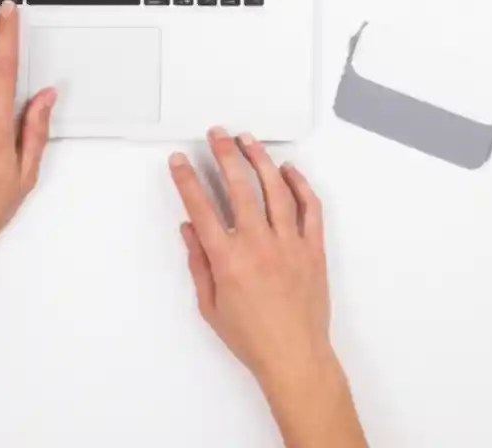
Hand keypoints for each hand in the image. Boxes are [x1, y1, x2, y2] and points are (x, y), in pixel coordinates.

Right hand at [170, 129, 362, 447]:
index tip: (179, 161)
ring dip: (260, 159)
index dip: (187, 180)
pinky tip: (289, 170)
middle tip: (217, 134)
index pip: (201, 208)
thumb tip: (189, 230)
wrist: (295, 356)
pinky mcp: (312, 248)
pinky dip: (300, 184)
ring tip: (248, 140)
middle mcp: (258, 245)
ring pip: (275, 189)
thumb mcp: (210, 305)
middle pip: (239, 186)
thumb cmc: (251, 337)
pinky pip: (309, 207)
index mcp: (228, 260)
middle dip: (225, 154)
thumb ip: (198, 263)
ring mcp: (289, 244)